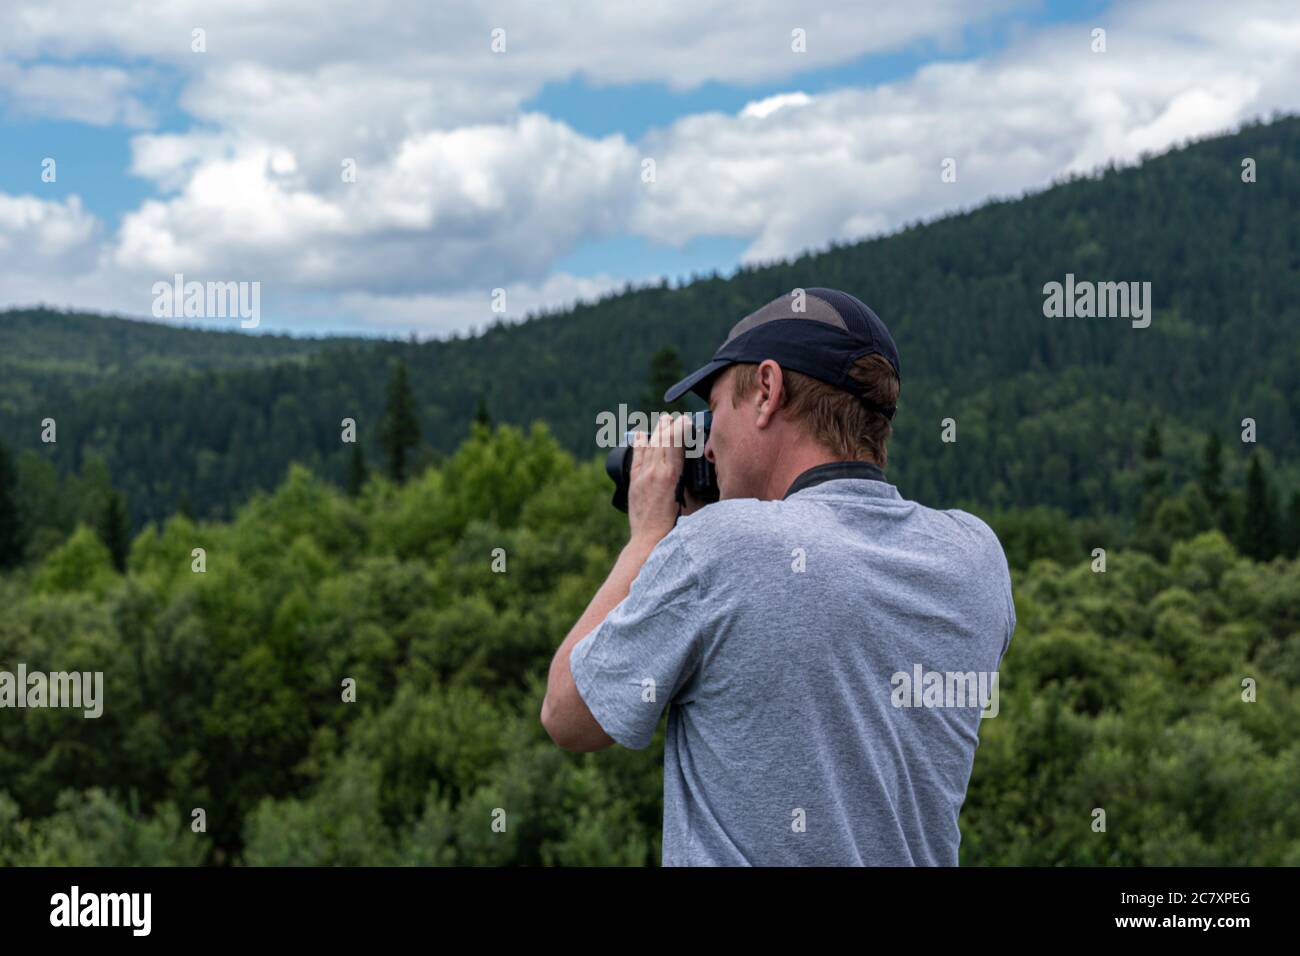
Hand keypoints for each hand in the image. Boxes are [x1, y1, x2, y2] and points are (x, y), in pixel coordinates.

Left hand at [627, 413, 687, 547]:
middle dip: (670, 426)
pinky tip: (641, 434)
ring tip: (664, 420)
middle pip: (662, 441)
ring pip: (650, 446)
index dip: (681, 429)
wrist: (648, 541)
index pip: (676, 444)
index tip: (687, 420)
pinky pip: (636, 457)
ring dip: (658, 431)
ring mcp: (642, 476)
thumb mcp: (693, 505)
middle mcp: (654, 472)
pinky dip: (639, 444)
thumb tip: (702, 473)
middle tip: (677, 417)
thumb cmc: (674, 527)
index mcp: (671, 476)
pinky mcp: (634, 483)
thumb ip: (697, 487)